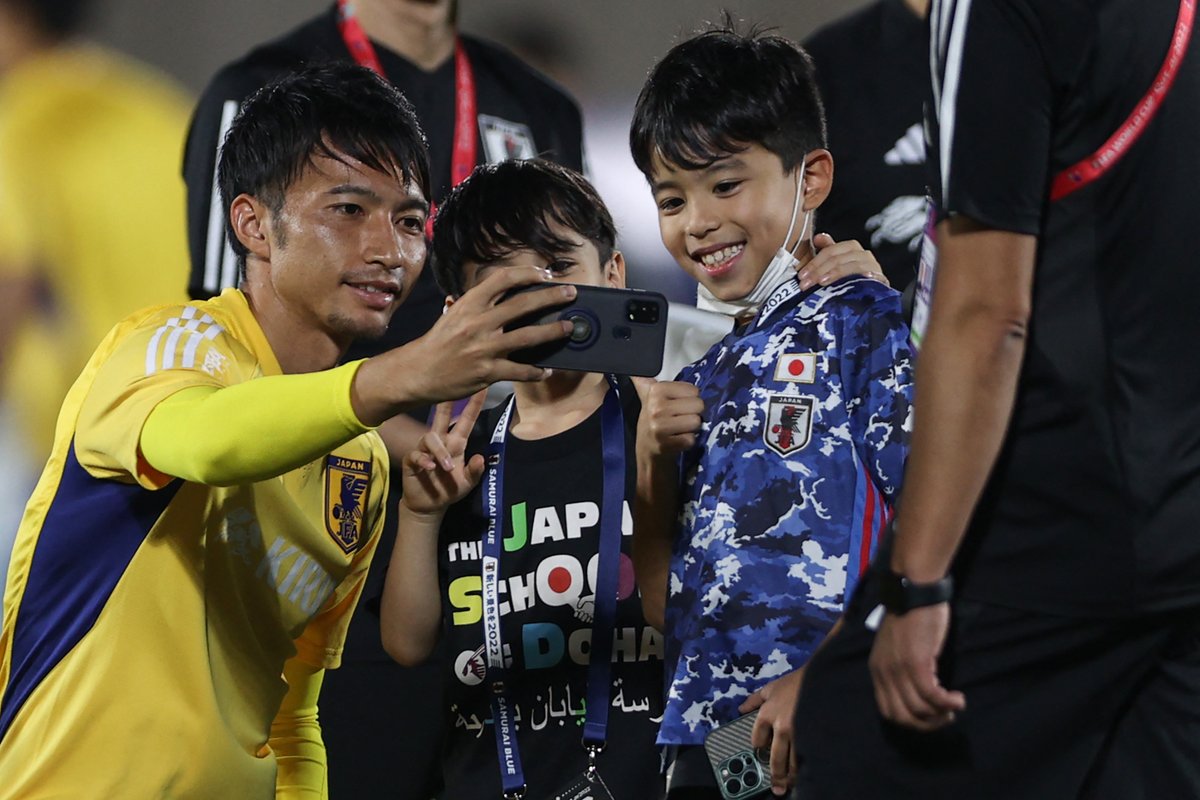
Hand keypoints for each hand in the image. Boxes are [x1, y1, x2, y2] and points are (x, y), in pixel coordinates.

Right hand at [386, 266, 576, 407]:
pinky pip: (519, 371)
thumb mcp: (455, 314)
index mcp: (470, 303)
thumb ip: (480, 303)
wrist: (418, 371)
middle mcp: (478, 322)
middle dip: (552, 297)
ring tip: (568, 328)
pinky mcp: (487, 372)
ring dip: (553, 331)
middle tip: (570, 293)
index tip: (545, 274)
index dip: (528, 273)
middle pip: (523, 304)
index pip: (504, 279)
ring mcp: (483, 348)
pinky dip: (536, 372)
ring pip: (527, 337)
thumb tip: (508, 293)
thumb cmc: (439, 342)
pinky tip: (546, 370)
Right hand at [399, 390, 486, 514]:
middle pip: (442, 416)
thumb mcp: (468, 483)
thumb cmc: (449, 490)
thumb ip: (475, 471)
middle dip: (445, 402)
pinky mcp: (412, 461)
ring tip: (446, 467)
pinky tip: (430, 467)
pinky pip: (416, 454)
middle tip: (448, 385)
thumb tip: (481, 458)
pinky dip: (424, 460)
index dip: (474, 404)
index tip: (482, 386)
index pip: (466, 419)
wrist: (429, 506)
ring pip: (429, 438)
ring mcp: (425, 450)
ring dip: (439, 451)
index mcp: (456, 443)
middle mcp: (441, 442)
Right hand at [635, 379, 703, 458]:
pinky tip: (676, 440)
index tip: (677, 405)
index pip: (694, 390)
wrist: (646, 448)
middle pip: (698, 405)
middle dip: (693, 413)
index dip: (690, 399)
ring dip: (691, 428)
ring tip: (679, 429)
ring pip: (696, 422)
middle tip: (679, 418)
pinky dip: (687, 442)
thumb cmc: (654, 419)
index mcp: (656, 390)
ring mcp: (659, 427)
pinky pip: (691, 439)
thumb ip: (646, 379)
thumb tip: (633, 365)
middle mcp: (656, 407)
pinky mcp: (665, 444)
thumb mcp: (648, 396)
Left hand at [739, 668, 803, 795]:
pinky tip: (808, 773)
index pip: (757, 740)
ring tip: (790, 784)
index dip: (759, 747)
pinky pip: (809, 757)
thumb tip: (741, 709)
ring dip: (791, 776)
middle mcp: (780, 727)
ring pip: (793, 762)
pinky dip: (807, 767)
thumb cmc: (796, 682)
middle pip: (776, 758)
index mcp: (767, 714)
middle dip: (776, 774)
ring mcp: (799, 733)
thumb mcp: (772, 687)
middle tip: (776, 786)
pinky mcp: (815, 736)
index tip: (762, 751)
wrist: (822, 677)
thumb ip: (755, 699)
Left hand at [797, 233, 888, 290]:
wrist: (874, 294)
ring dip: (834, 274)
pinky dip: (857, 277)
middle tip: (805, 283)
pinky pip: (867, 275)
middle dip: (819, 270)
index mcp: (850, 247)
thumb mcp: (837, 265)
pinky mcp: (880, 278)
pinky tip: (848, 283)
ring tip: (821, 283)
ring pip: (850, 266)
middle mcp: (863, 254)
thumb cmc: (851, 279)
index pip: (829, 251)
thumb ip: (827, 251)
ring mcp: (872, 265)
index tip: (801, 276)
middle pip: (838, 258)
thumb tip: (817, 237)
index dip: (814, 263)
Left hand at [868, 603, 965, 730]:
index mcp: (877, 670)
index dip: (911, 721)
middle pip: (902, 717)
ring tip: (954, 707)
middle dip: (926, 725)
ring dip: (941, 715)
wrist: (915, 591)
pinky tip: (958, 699)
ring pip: (919, 709)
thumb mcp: (897, 647)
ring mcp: (899, 668)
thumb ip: (900, 669)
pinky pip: (932, 696)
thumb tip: (918, 694)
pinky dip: (947, 703)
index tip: (929, 717)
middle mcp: (884, 672)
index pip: (888, 711)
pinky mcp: (917, 662)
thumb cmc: (910, 615)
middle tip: (945, 717)